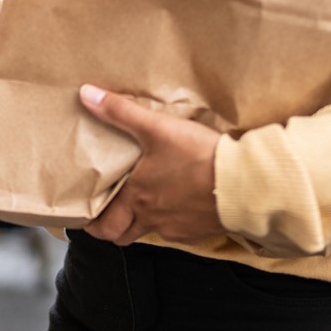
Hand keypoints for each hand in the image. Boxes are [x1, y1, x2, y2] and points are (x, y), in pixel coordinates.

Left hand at [80, 85, 222, 245]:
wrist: (243, 183)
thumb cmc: (198, 157)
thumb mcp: (156, 128)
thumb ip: (120, 112)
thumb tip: (86, 95)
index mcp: (136, 198)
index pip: (104, 225)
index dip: (92, 224)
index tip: (86, 216)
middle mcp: (153, 219)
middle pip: (123, 236)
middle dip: (112, 228)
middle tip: (108, 214)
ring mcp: (178, 228)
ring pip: (151, 232)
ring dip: (143, 221)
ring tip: (142, 200)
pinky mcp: (201, 230)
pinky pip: (179, 230)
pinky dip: (173, 219)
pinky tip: (178, 200)